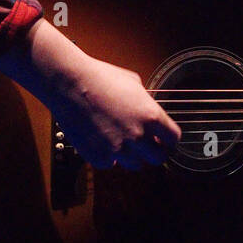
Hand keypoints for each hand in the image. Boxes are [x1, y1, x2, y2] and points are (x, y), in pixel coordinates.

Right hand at [0, 19, 180, 169]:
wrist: (70, 83)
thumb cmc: (100, 77)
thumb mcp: (134, 83)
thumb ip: (146, 103)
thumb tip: (150, 112)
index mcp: (151, 116)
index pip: (173, 139)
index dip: (168, 139)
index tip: (162, 139)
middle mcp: (138, 135)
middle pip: (158, 158)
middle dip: (153, 152)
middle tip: (145, 147)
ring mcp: (117, 148)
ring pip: (135, 165)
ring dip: (130, 156)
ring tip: (119, 141)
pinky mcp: (98, 156)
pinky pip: (109, 164)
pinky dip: (106, 157)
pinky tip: (100, 142)